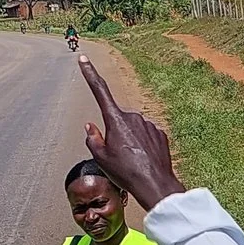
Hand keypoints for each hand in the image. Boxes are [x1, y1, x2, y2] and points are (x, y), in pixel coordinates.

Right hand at [76, 55, 182, 209]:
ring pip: (133, 128)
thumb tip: (91, 127)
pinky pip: (146, 135)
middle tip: (118, 156)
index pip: (99, 91)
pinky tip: (144, 160)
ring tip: (132, 161)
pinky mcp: (160, 132)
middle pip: (117, 120)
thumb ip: (92, 139)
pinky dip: (142, 145)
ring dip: (130, 140)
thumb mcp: (101, 158)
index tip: (83, 60)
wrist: (155, 184)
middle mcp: (133, 116)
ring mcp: (149, 123)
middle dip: (115, 133)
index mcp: (116, 120)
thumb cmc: (126, 173)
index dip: (90, 74)